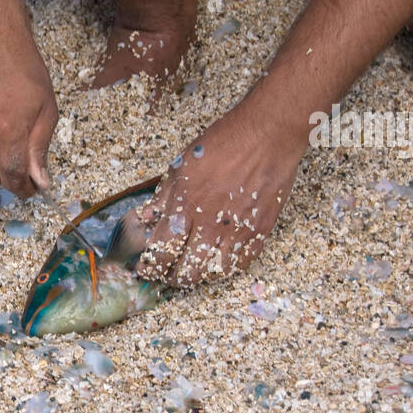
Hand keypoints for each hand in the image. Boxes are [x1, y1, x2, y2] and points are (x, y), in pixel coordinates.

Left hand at [135, 107, 306, 286]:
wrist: (267, 134)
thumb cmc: (223, 143)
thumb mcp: (181, 164)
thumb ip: (163, 196)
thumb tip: (144, 218)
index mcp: (185, 206)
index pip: (161, 251)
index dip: (150, 266)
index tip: (144, 269)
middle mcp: (210, 224)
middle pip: (188, 271)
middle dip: (173, 278)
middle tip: (169, 275)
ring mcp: (238, 229)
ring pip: (215, 273)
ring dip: (201, 276)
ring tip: (194, 270)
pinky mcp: (261, 230)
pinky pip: (242, 263)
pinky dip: (228, 268)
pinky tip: (219, 261)